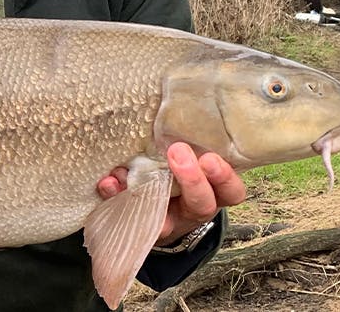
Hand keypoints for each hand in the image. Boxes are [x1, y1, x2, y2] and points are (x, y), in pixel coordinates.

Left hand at [96, 142, 246, 246]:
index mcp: (214, 193)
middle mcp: (194, 210)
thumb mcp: (197, 160)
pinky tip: (107, 182)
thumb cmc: (185, 173)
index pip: (231, 192)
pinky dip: (115, 196)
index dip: (224, 178)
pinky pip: (127, 215)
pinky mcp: (140, 224)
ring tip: (127, 173)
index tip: (210, 158)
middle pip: (202, 204)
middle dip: (192, 180)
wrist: (161, 211)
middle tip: (177, 151)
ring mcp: (167, 221)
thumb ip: (193, 144)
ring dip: (146, 194)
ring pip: (163, 220)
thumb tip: (175, 114)